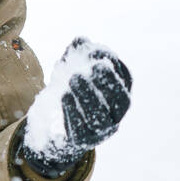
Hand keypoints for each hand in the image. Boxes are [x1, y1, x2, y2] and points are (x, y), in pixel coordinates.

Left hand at [17, 36, 131, 177]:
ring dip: (89, 95)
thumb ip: (76, 57)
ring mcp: (102, 131)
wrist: (53, 131)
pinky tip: (65, 96)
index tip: (100, 53)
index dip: (116, 66)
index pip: (126, 80)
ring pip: (100, 116)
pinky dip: (73, 111)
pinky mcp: (83, 141)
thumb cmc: (71, 96)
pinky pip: (80, 129)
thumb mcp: (71, 73)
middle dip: (109, 82)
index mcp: (119, 96)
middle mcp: (115, 115)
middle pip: (119, 100)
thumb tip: (80, 40)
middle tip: (94, 67)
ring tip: (75, 78)